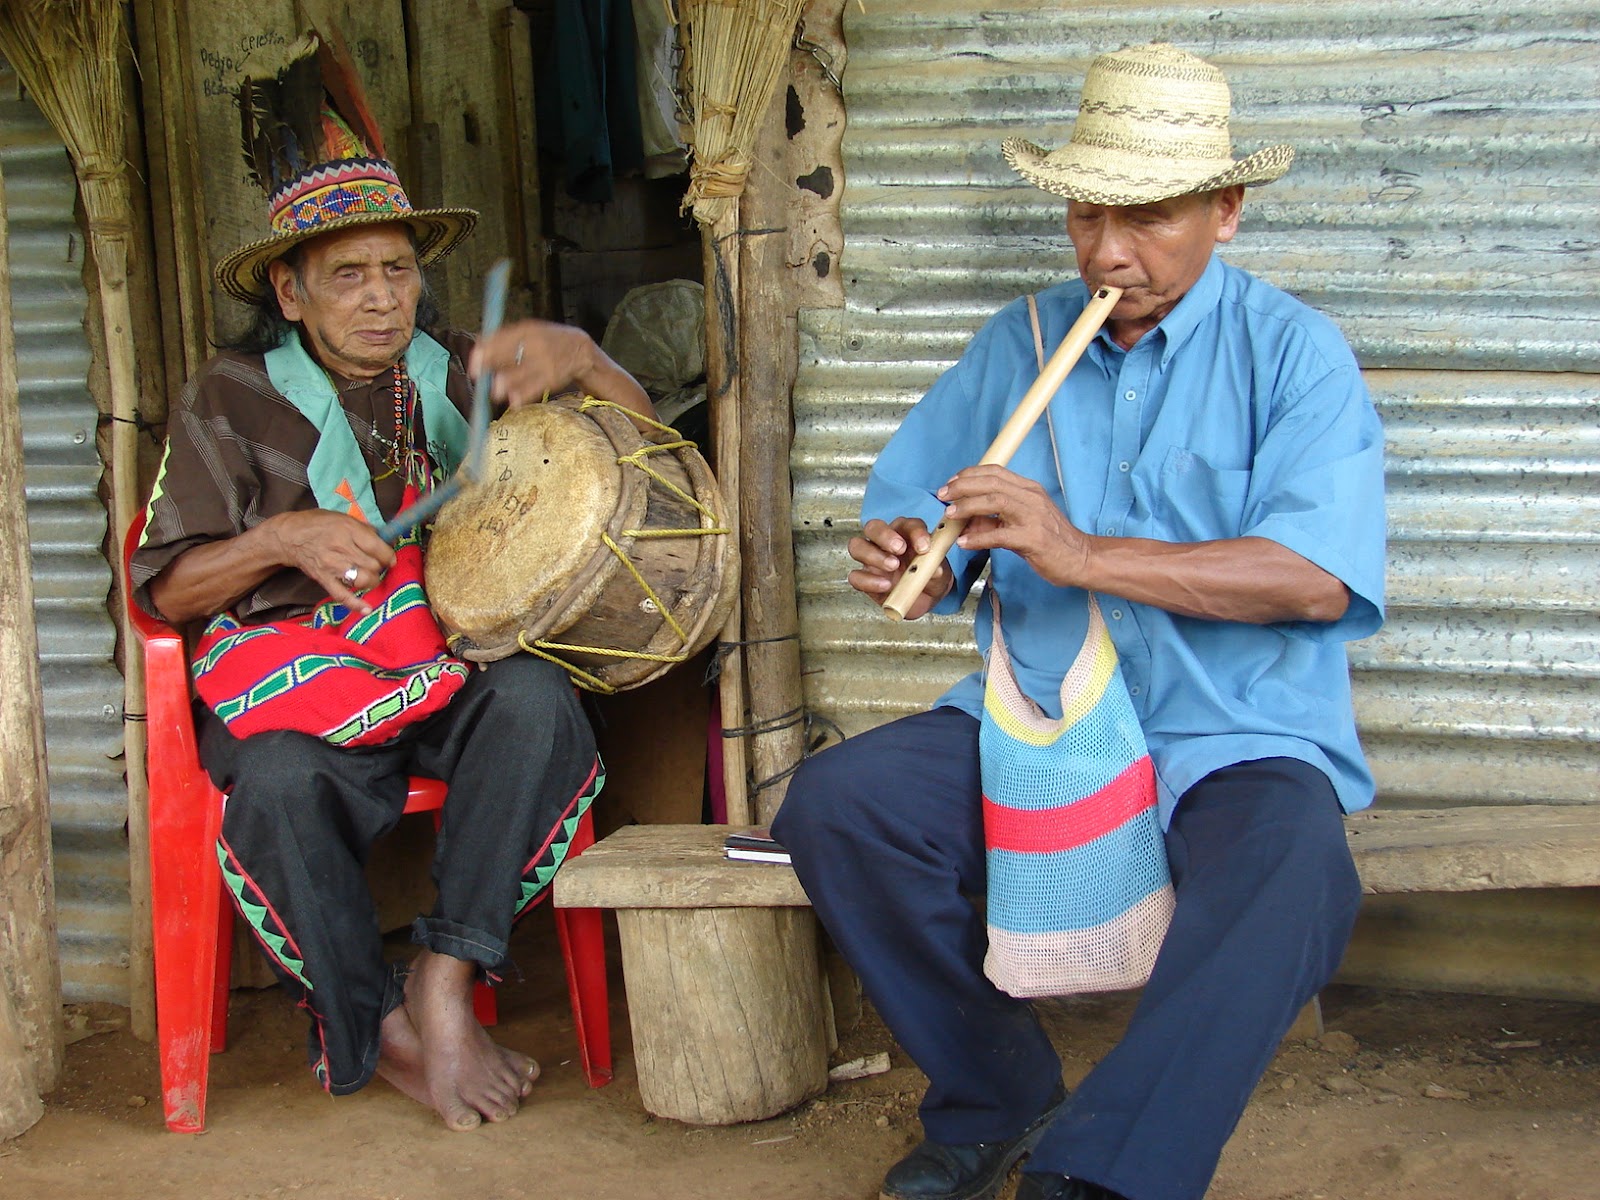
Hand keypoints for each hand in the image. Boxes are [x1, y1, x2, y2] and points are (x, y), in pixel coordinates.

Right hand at [269, 509, 396, 613]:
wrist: (289, 536)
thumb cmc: (318, 524)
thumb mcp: (344, 518)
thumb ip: (365, 530)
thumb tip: (385, 540)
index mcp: (348, 530)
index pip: (377, 547)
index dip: (388, 555)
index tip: (390, 558)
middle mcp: (341, 548)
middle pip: (373, 565)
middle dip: (380, 567)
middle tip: (377, 565)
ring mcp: (332, 566)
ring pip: (363, 580)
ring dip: (372, 581)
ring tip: (370, 577)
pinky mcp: (324, 579)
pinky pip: (342, 595)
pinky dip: (355, 604)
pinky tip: (367, 609)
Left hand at [468, 320, 599, 409]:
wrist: (580, 349)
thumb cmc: (548, 340)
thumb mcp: (529, 331)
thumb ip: (505, 337)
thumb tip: (478, 343)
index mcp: (528, 330)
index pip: (503, 338)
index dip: (486, 351)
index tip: (474, 362)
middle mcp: (537, 344)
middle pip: (510, 355)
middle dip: (492, 367)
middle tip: (478, 377)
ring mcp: (545, 362)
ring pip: (522, 373)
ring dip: (506, 383)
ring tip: (495, 392)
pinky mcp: (552, 378)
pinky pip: (535, 388)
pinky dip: (523, 396)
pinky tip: (513, 402)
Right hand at [848, 517, 953, 619]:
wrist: (925, 599)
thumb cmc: (931, 578)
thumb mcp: (940, 573)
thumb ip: (936, 569)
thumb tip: (935, 569)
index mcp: (905, 534)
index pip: (906, 525)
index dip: (915, 532)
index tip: (924, 547)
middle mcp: (884, 543)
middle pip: (873, 527)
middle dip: (884, 535)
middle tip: (899, 548)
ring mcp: (871, 560)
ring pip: (858, 546)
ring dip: (873, 554)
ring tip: (893, 566)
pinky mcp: (865, 579)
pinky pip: (856, 576)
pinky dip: (869, 580)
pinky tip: (885, 585)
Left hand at [937, 464, 1090, 587]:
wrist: (1080, 558)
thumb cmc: (1051, 540)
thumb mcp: (1024, 520)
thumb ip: (996, 516)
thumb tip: (967, 518)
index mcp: (1029, 489)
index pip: (995, 472)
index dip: (969, 475)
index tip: (951, 484)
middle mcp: (1031, 498)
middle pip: (991, 482)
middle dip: (962, 487)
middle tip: (943, 496)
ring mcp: (1033, 517)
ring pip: (995, 501)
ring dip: (968, 506)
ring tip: (949, 514)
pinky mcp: (1033, 539)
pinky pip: (1000, 535)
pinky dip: (978, 537)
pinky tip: (964, 542)